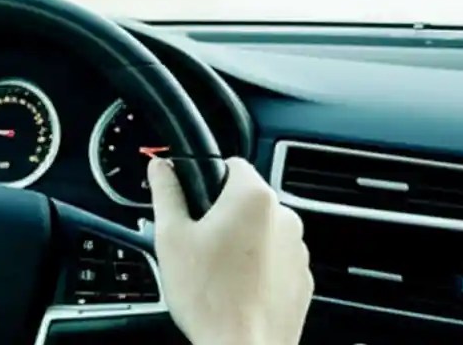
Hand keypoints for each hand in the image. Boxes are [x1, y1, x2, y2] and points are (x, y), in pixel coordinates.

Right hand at [149, 157, 312, 344]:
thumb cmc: (209, 298)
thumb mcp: (172, 238)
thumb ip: (166, 193)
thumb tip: (160, 168)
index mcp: (253, 198)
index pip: (231, 164)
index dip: (207, 181)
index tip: (194, 203)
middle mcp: (284, 217)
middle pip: (247, 200)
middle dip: (223, 216)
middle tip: (198, 244)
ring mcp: (298, 249)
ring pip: (262, 231)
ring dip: (242, 242)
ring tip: (216, 272)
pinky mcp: (302, 278)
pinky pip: (277, 260)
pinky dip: (259, 268)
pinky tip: (236, 288)